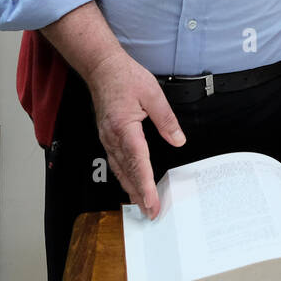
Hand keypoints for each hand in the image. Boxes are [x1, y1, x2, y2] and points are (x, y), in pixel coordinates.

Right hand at [86, 52, 184, 218]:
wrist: (102, 67)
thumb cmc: (126, 77)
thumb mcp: (153, 94)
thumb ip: (167, 120)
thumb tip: (178, 140)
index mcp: (124, 127)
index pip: (138, 163)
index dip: (146, 186)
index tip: (152, 202)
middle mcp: (112, 137)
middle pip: (127, 172)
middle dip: (139, 195)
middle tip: (151, 213)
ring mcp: (107, 138)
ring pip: (120, 170)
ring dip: (131, 189)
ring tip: (142, 205)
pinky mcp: (107, 136)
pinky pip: (115, 161)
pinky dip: (124, 176)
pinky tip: (130, 184)